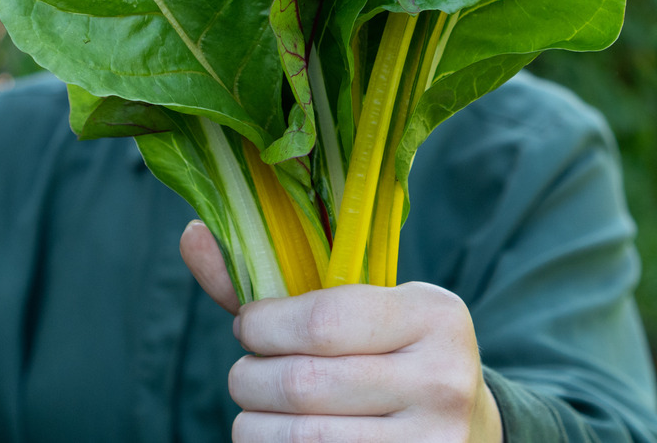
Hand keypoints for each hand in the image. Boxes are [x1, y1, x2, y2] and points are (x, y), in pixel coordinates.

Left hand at [180, 221, 503, 442]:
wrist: (466, 431)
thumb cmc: (391, 358)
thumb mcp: (361, 312)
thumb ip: (277, 285)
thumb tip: (190, 234)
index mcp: (434, 315)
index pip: (321, 321)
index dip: (263, 326)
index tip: (247, 327)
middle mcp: (443, 379)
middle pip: (301, 384)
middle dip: (249, 379)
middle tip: (246, 375)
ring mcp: (432, 442)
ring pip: (299, 439)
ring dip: (253, 427)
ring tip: (255, 414)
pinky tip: (279, 439)